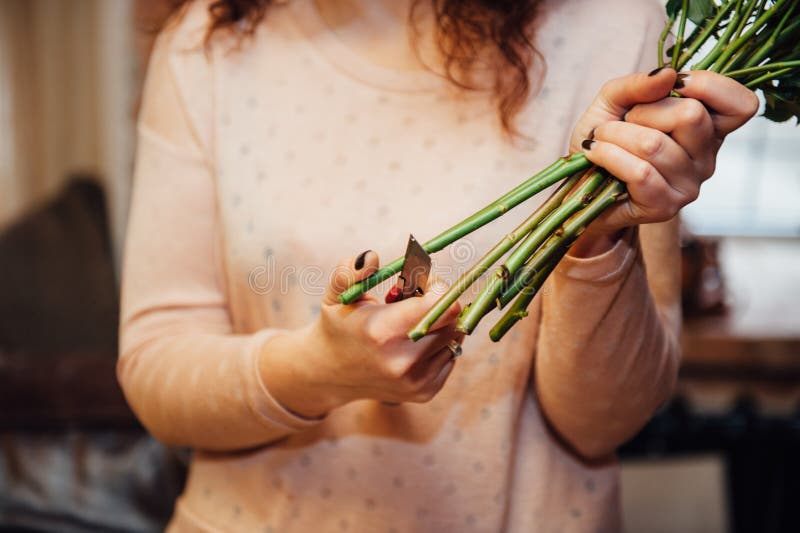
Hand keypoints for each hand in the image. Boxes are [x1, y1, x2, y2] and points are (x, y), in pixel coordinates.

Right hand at [259, 251, 462, 417]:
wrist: (330, 375)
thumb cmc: (338, 325)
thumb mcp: (336, 294)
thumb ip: (349, 271)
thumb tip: (372, 257)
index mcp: (382, 332)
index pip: (442, 303)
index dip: (437, 286)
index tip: (420, 283)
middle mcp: (403, 361)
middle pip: (453, 319)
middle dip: (440, 303)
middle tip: (416, 300)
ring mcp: (417, 381)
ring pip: (455, 337)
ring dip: (441, 323)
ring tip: (411, 322)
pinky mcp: (426, 392)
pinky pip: (451, 355)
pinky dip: (440, 343)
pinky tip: (414, 342)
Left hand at [568, 67, 758, 256]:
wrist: (577, 185)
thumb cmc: (602, 139)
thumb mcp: (615, 100)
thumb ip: (639, 84)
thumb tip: (668, 74)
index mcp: (708, 127)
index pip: (742, 106)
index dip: (709, 86)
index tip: (674, 85)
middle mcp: (706, 158)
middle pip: (691, 115)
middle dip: (645, 110)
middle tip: (625, 121)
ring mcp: (688, 185)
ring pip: (654, 144)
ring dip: (615, 135)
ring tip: (601, 139)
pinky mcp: (664, 206)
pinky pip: (640, 172)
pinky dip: (608, 155)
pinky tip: (595, 152)